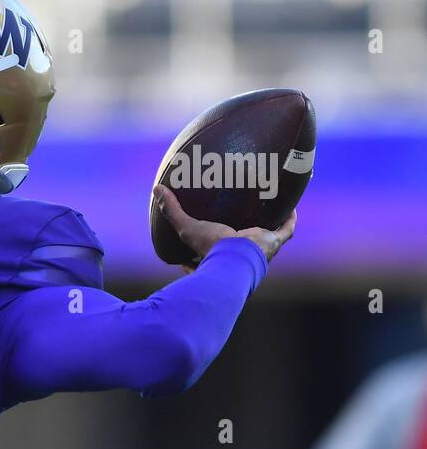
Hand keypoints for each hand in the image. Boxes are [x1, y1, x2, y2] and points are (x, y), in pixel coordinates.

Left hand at [155, 185, 296, 270]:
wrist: (237, 258)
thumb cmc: (211, 247)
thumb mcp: (186, 227)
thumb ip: (171, 210)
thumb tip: (156, 190)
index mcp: (218, 255)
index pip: (211, 252)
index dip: (206, 244)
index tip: (200, 232)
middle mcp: (240, 254)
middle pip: (242, 241)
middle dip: (242, 229)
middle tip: (238, 211)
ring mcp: (259, 249)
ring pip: (266, 236)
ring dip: (267, 224)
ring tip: (266, 207)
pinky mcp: (274, 243)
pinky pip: (286, 230)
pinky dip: (290, 220)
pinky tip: (291, 206)